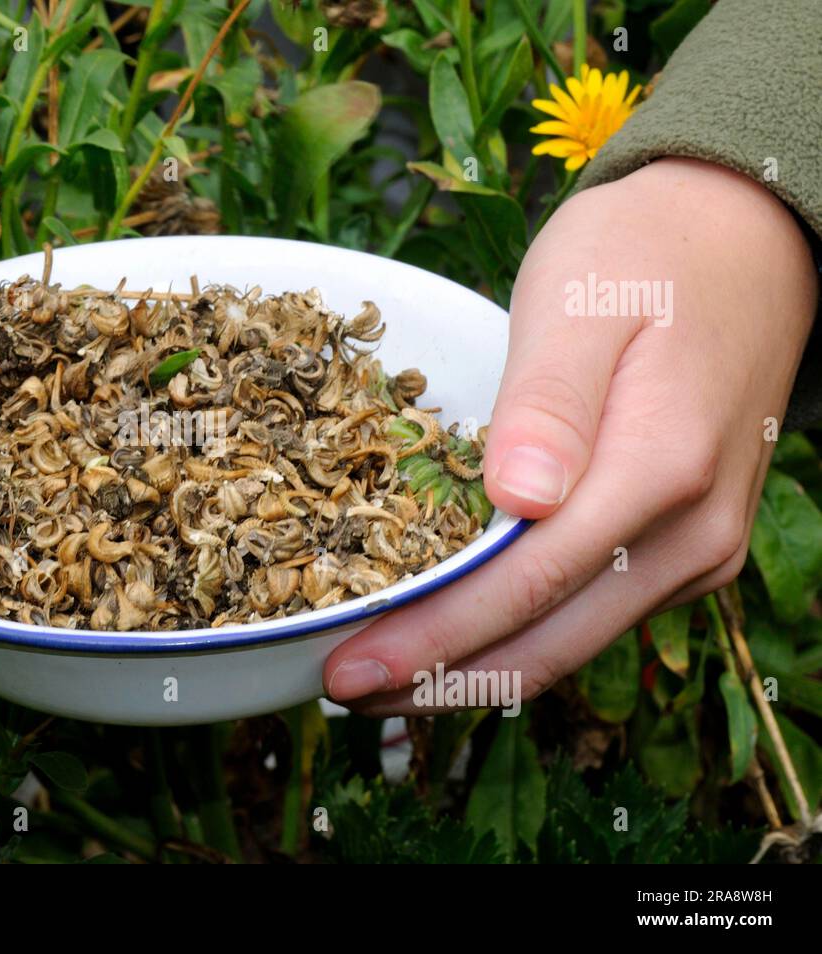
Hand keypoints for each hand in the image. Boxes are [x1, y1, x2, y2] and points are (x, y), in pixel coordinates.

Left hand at [325, 158, 817, 712]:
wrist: (745, 236)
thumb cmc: (648, 254)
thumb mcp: (580, 300)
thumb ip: (548, 402)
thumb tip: (517, 501)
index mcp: (661, 472)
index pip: (527, 586)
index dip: (433, 638)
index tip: (348, 667)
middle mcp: (692, 535)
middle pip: (549, 641)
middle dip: (438, 678)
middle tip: (339, 689)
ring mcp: (696, 549)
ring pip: (571, 641)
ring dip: (474, 669)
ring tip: (383, 676)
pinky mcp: (684, 546)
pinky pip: (592, 614)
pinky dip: (517, 635)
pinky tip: (456, 635)